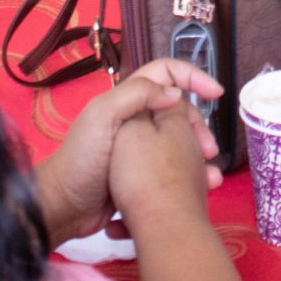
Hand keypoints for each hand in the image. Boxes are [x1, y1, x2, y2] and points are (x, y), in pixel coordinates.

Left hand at [32, 59, 220, 245]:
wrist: (64, 207)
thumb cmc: (82, 160)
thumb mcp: (103, 117)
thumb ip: (136, 95)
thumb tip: (174, 93)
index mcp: (126, 99)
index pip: (165, 73)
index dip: (192, 77)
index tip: (216, 93)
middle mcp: (136, 119)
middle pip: (178, 111)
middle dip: (197, 126)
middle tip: (208, 150)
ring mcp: (140, 148)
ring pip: (179, 141)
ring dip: (197, 155)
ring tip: (209, 177)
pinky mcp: (142, 174)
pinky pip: (173, 168)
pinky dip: (189, 176)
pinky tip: (201, 189)